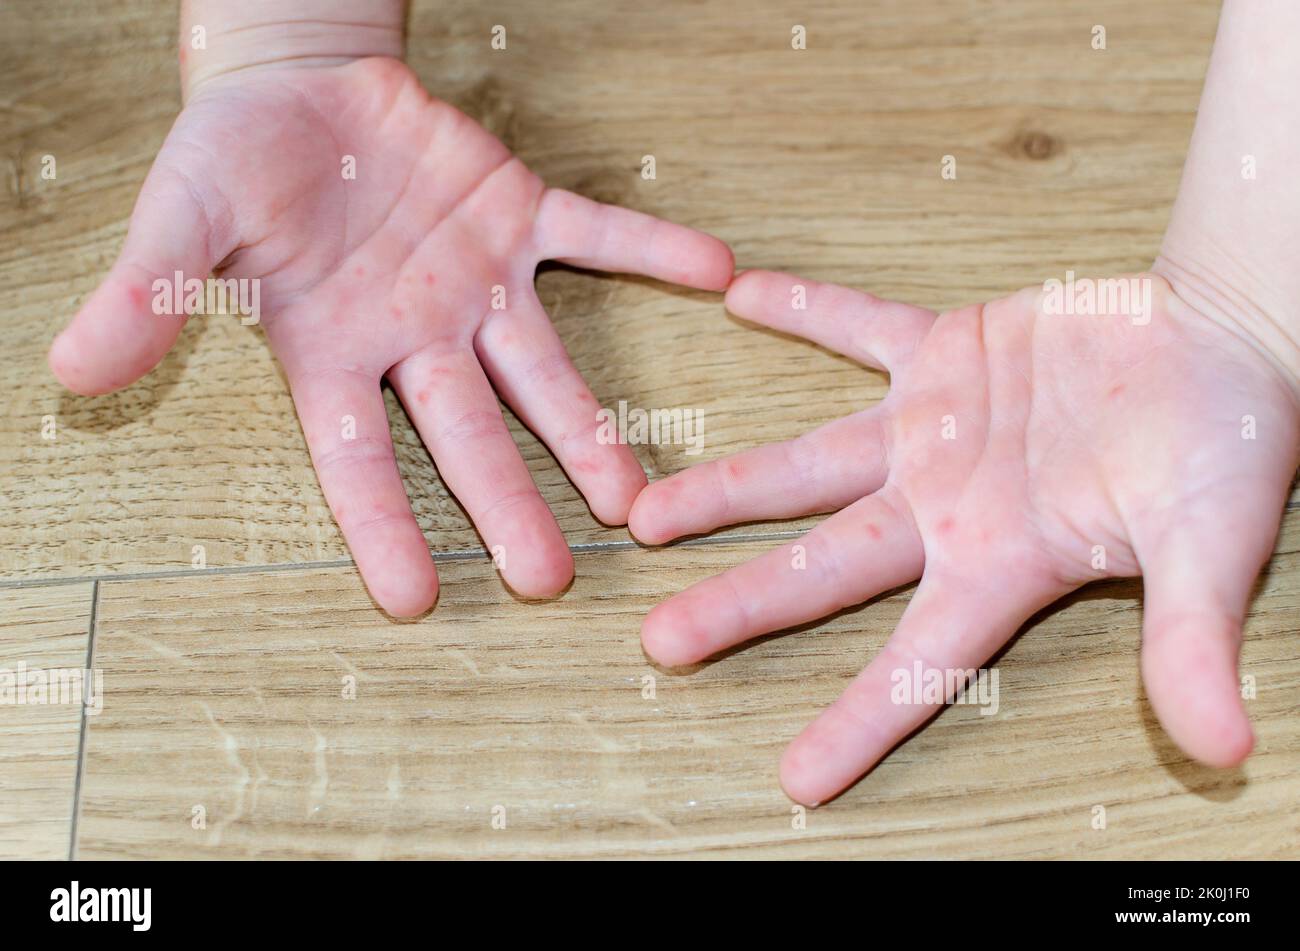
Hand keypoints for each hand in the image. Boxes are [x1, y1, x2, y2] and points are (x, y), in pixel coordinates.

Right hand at [48, 56, 732, 615]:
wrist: (297, 84)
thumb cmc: (232, 163)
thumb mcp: (180, 225)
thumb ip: (147, 298)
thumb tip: (71, 373)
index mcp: (334, 354)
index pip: (358, 458)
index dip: (381, 526)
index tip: (411, 601)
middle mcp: (417, 338)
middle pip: (470, 436)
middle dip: (508, 506)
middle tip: (550, 582)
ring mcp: (478, 281)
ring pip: (543, 368)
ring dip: (590, 426)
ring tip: (637, 495)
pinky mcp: (520, 215)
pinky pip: (595, 235)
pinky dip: (649, 246)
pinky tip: (714, 270)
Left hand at [629, 269, 1299, 804]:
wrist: (1228, 340)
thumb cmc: (1229, 446)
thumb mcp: (1212, 546)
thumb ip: (1192, 639)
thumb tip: (1224, 754)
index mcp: (1003, 563)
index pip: (919, 662)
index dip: (861, 723)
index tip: (796, 782)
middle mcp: (948, 506)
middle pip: (823, 571)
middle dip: (741, 605)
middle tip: (659, 641)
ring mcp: (936, 430)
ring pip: (808, 464)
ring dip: (729, 483)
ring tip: (644, 513)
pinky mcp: (945, 352)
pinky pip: (860, 328)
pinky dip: (806, 310)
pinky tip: (739, 298)